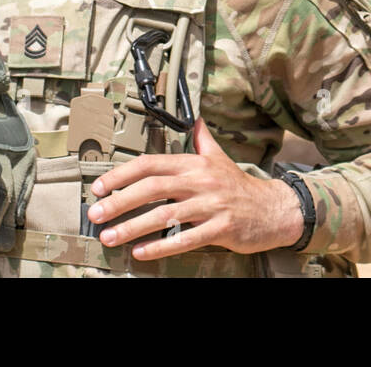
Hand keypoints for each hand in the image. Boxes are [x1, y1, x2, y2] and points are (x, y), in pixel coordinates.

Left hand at [86, 118, 304, 260]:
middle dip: (120, 200)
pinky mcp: (221, 229)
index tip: (100, 186)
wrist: (274, 209)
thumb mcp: (220, 157)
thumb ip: (202, 139)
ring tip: (110, 237)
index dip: (122, 174)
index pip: (151, 164)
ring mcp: (211, 205)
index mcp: (195, 164)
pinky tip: (140, 252)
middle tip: (96, 214)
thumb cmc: (240, 186)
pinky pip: (186, 238)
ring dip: (133, 227)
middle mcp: (200, 181)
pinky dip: (161, 247)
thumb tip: (194, 119)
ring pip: (165, 215)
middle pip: (152, 188)